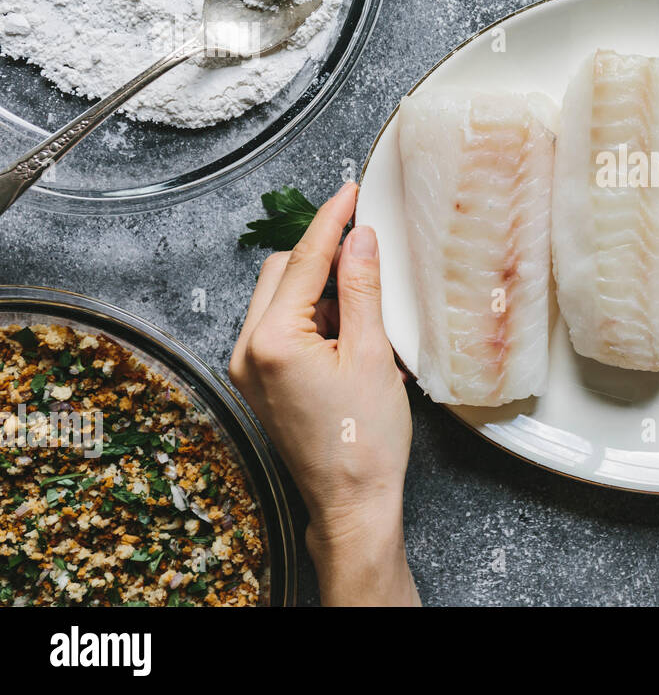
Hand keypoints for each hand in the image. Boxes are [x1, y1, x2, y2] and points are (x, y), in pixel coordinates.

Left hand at [229, 183, 418, 605]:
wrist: (351, 502)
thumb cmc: (365, 440)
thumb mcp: (373, 354)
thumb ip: (363, 289)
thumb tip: (360, 239)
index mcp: (273, 340)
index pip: (303, 261)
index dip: (330, 221)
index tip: (348, 192)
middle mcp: (248, 351)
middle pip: (281, 272)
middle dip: (322, 256)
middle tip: (366, 249)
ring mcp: (249, 369)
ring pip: (280, 299)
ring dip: (319, 288)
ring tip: (365, 308)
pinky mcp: (260, 383)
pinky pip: (281, 327)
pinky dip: (313, 316)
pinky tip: (349, 332)